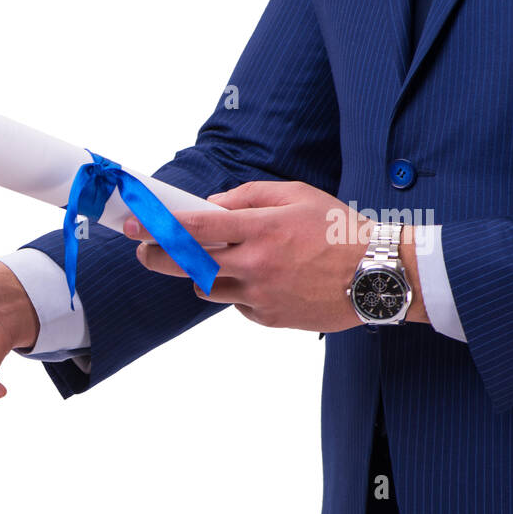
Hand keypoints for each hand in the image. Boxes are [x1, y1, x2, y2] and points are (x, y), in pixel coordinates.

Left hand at [127, 181, 427, 331]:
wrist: (379, 274)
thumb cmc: (338, 228)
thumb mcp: (296, 195)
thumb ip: (247, 197)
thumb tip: (209, 206)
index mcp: (261, 229)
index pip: (195, 228)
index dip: (158, 226)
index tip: (133, 225)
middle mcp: (255, 265)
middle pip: (186, 265)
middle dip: (156, 257)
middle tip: (143, 251)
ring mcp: (260, 296)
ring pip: (206, 288)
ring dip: (204, 274)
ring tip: (226, 261)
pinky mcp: (267, 318)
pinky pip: (236, 304)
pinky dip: (239, 291)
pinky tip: (266, 280)